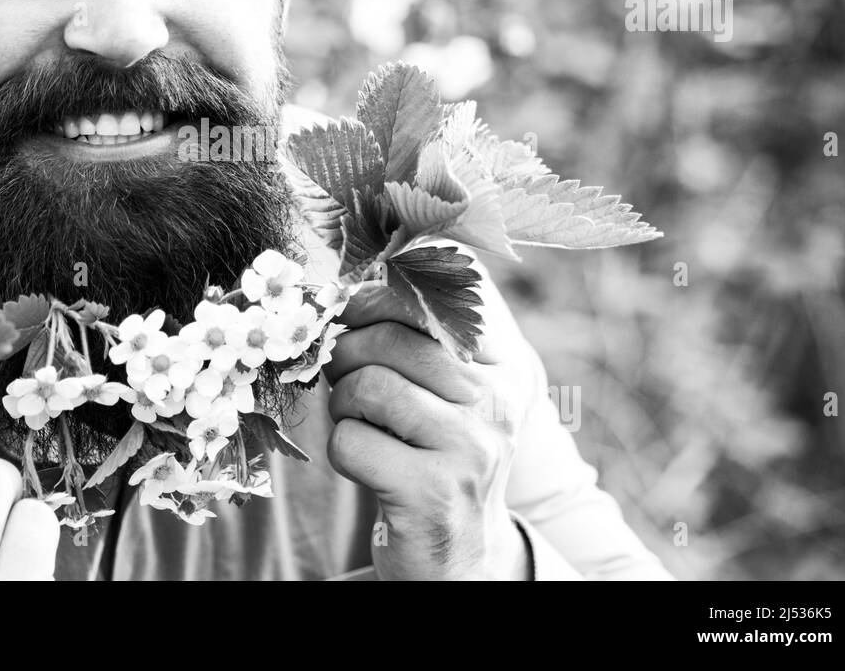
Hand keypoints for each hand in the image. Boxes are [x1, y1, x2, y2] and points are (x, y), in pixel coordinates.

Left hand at [325, 284, 533, 579]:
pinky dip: (341, 451)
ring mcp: (470, 446)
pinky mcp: (433, 492)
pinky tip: (368, 465)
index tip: (356, 314)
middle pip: (390, 336)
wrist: (460, 553)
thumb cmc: (433, 452)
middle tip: (346, 379)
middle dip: (346, 354)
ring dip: (342, 405)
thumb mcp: (444, 390)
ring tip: (360, 422)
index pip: (446, 292)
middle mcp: (497, 399)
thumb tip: (341, 290)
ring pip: (366, 385)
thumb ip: (413, 336)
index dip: (380, 294)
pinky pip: (350, 441)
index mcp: (503, 364)